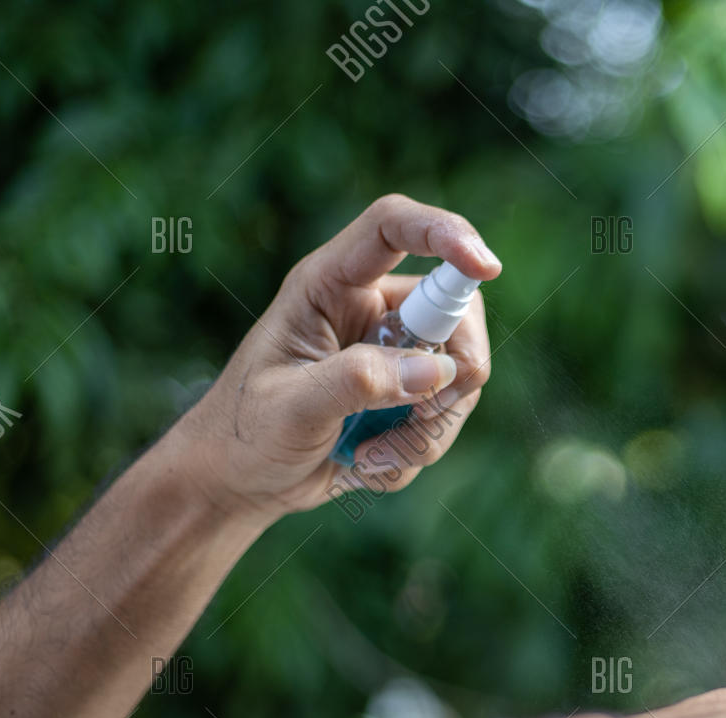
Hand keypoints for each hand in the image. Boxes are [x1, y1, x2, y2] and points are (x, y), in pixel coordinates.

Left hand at [179, 194, 501, 517]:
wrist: (240, 481)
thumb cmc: (245, 433)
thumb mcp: (291, 408)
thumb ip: (358, 381)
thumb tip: (435, 371)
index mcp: (329, 286)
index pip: (392, 228)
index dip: (444, 233)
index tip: (485, 266)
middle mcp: (368, 309)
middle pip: (455, 311)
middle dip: (455, 375)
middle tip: (422, 418)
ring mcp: (394, 352)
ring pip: (460, 376)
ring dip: (427, 430)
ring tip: (367, 456)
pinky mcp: (407, 394)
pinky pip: (447, 417)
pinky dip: (416, 451)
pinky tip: (366, 463)